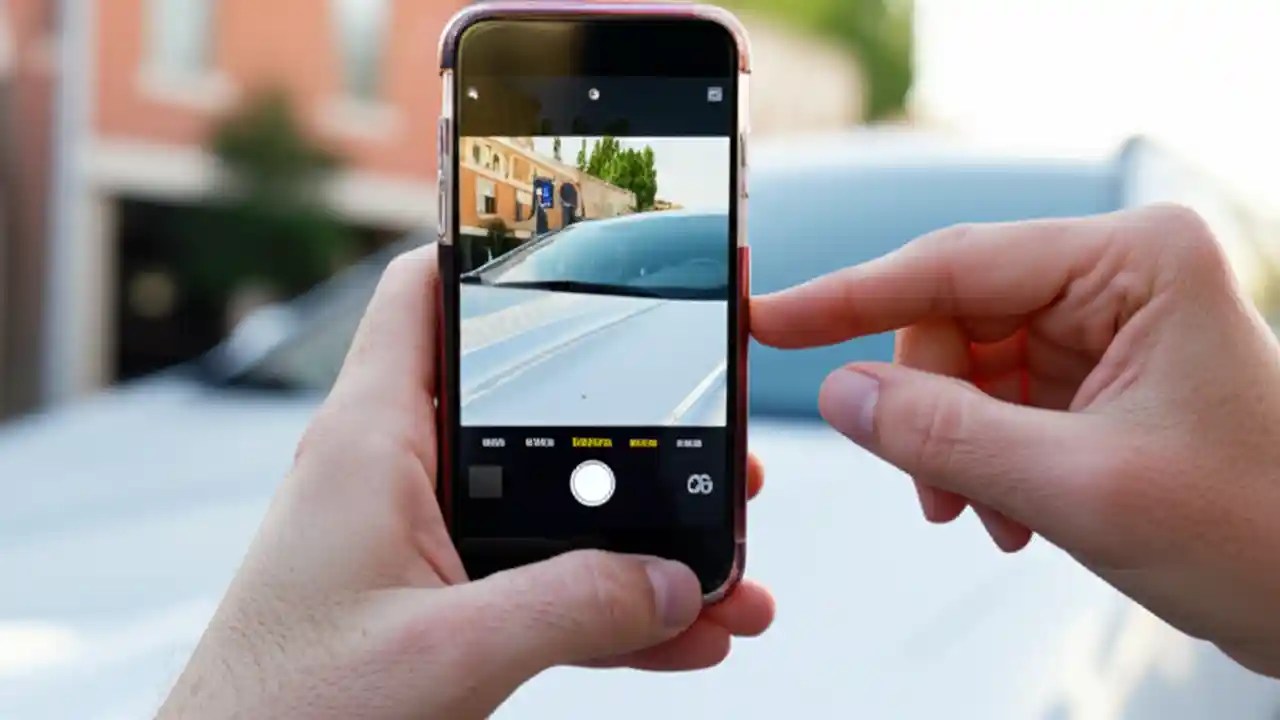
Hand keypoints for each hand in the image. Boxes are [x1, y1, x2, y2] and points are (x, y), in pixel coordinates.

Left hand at [160, 245, 773, 718]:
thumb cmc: (285, 715)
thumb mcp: (448, 652)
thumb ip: (575, 607)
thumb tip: (677, 581)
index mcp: (372, 443)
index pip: (424, 294)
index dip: (497, 255)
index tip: (590, 252)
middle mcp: (394, 476)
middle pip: (529, 410)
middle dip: (631, 435)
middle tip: (713, 450)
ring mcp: (416, 541)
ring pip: (551, 509)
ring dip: (638, 540)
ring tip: (727, 572)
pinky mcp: (431, 602)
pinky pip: (538, 581)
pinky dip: (607, 603)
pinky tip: (680, 634)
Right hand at [753, 204, 1279, 676]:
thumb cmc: (1262, 531)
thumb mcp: (1080, 487)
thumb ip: (944, 434)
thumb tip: (840, 395)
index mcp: (1134, 262)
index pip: (954, 265)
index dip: (848, 297)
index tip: (770, 317)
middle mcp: (1118, 278)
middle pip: (954, 321)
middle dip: (927, 408)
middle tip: (930, 488)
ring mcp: (1108, 327)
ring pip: (967, 368)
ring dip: (956, 446)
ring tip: (989, 515)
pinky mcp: (1099, 376)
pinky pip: (997, 401)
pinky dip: (984, 459)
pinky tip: (1012, 513)